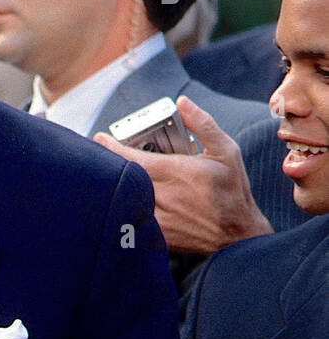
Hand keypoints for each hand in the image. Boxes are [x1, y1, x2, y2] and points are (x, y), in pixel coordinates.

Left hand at [93, 95, 273, 254]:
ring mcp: (158, 216)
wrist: (238, 235)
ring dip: (117, 184)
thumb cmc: (232, 191)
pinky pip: (131, 217)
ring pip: (125, 196)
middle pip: (124, 175)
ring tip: (112, 175)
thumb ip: (203, 125)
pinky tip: (124, 198)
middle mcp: (163, 194)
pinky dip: (124, 206)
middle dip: (111, 163)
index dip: (111, 147)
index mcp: (176, 172)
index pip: (132, 157)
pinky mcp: (156, 234)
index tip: (100, 138)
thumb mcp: (226, 151)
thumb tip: (183, 103)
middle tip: (103, 154)